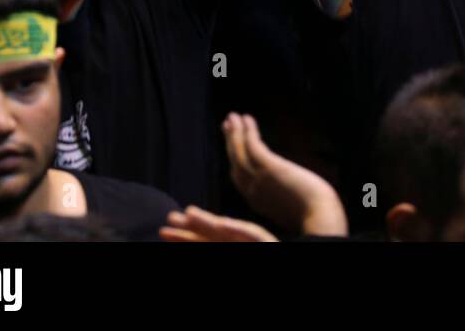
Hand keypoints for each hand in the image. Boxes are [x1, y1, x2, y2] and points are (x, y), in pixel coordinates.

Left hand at [160, 206, 279, 241]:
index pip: (204, 240)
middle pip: (210, 233)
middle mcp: (238, 240)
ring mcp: (250, 240)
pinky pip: (251, 235)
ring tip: (190, 214)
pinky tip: (222, 222)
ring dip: (208, 221)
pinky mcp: (264, 240)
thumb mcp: (235, 244)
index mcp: (229, 243)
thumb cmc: (262, 247)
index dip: (184, 235)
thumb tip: (198, 234)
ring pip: (227, 230)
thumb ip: (216, 241)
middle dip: (189, 227)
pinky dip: (236, 228)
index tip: (164, 229)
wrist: (300, 250)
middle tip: (169, 219)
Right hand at [224, 112, 347, 236]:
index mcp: (256, 200)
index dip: (234, 159)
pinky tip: (247, 118)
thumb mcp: (290, 202)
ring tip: (233, 116)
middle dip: (230, 142)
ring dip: (234, 133)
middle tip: (227, 124)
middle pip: (235, 162)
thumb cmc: (313, 211)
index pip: (239, 177)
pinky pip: (252, 145)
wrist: (319, 215)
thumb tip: (288, 182)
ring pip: (239, 152)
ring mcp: (257, 179)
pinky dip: (247, 131)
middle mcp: (251, 191)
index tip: (233, 144)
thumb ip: (281, 191)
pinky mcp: (268, 167)